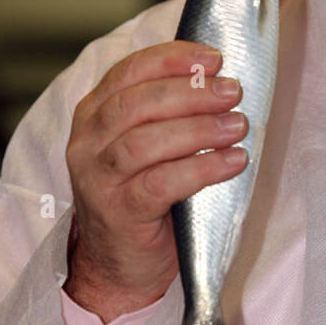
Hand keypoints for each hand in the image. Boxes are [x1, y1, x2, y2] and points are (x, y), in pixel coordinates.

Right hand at [65, 41, 248, 320]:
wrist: (118, 266)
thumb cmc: (143, 195)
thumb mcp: (146, 145)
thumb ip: (167, 112)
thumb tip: (219, 79)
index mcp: (93, 114)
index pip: (128, 72)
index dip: (171, 59)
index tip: (213, 59)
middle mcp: (87, 143)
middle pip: (135, 104)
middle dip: (189, 92)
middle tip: (232, 92)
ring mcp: (98, 180)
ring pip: (144, 142)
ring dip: (198, 129)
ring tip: (237, 126)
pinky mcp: (118, 213)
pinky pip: (160, 184)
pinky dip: (201, 168)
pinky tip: (233, 162)